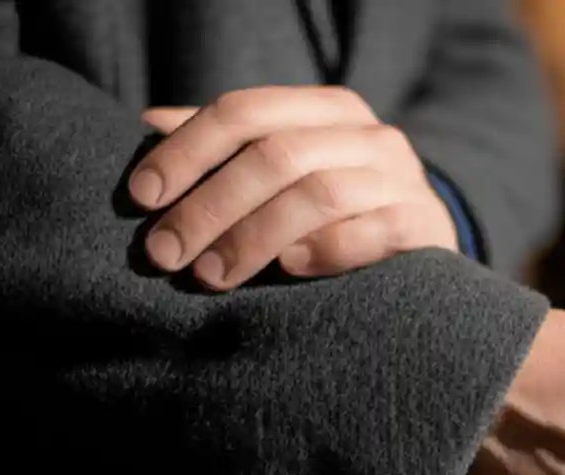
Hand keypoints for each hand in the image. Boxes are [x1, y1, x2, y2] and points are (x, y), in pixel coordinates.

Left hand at [128, 86, 457, 290]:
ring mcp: (400, 178)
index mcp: (324, 108)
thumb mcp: (283, 166)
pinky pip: (370, 232)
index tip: (141, 196)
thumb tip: (149, 121)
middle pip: (275, 155)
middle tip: (164, 253)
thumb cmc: (333, 206)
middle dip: (209, 205)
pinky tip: (287, 270)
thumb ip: (226, 146)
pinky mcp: (424, 225)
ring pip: (316, 194)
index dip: (187, 150)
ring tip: (208, 275)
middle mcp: (366, 133)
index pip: (244, 111)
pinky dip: (323, 249)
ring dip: (252, 237)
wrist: (422, 241)